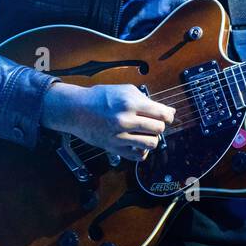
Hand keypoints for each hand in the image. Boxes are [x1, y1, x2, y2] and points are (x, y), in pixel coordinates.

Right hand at [40, 82, 175, 160]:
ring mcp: (120, 136)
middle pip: (159, 128)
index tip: (167, 116)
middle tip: (155, 123)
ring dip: (152, 138)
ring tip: (146, 133)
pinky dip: (142, 151)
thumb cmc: (100, 97)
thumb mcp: (124, 90)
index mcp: (130, 103)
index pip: (162, 113)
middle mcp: (126, 120)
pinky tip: (138, 143)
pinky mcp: (114, 147)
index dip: (169, 116)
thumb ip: (146, 100)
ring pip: (151, 143)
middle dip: (160, 126)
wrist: (76, 109)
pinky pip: (138, 155)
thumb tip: (167, 110)